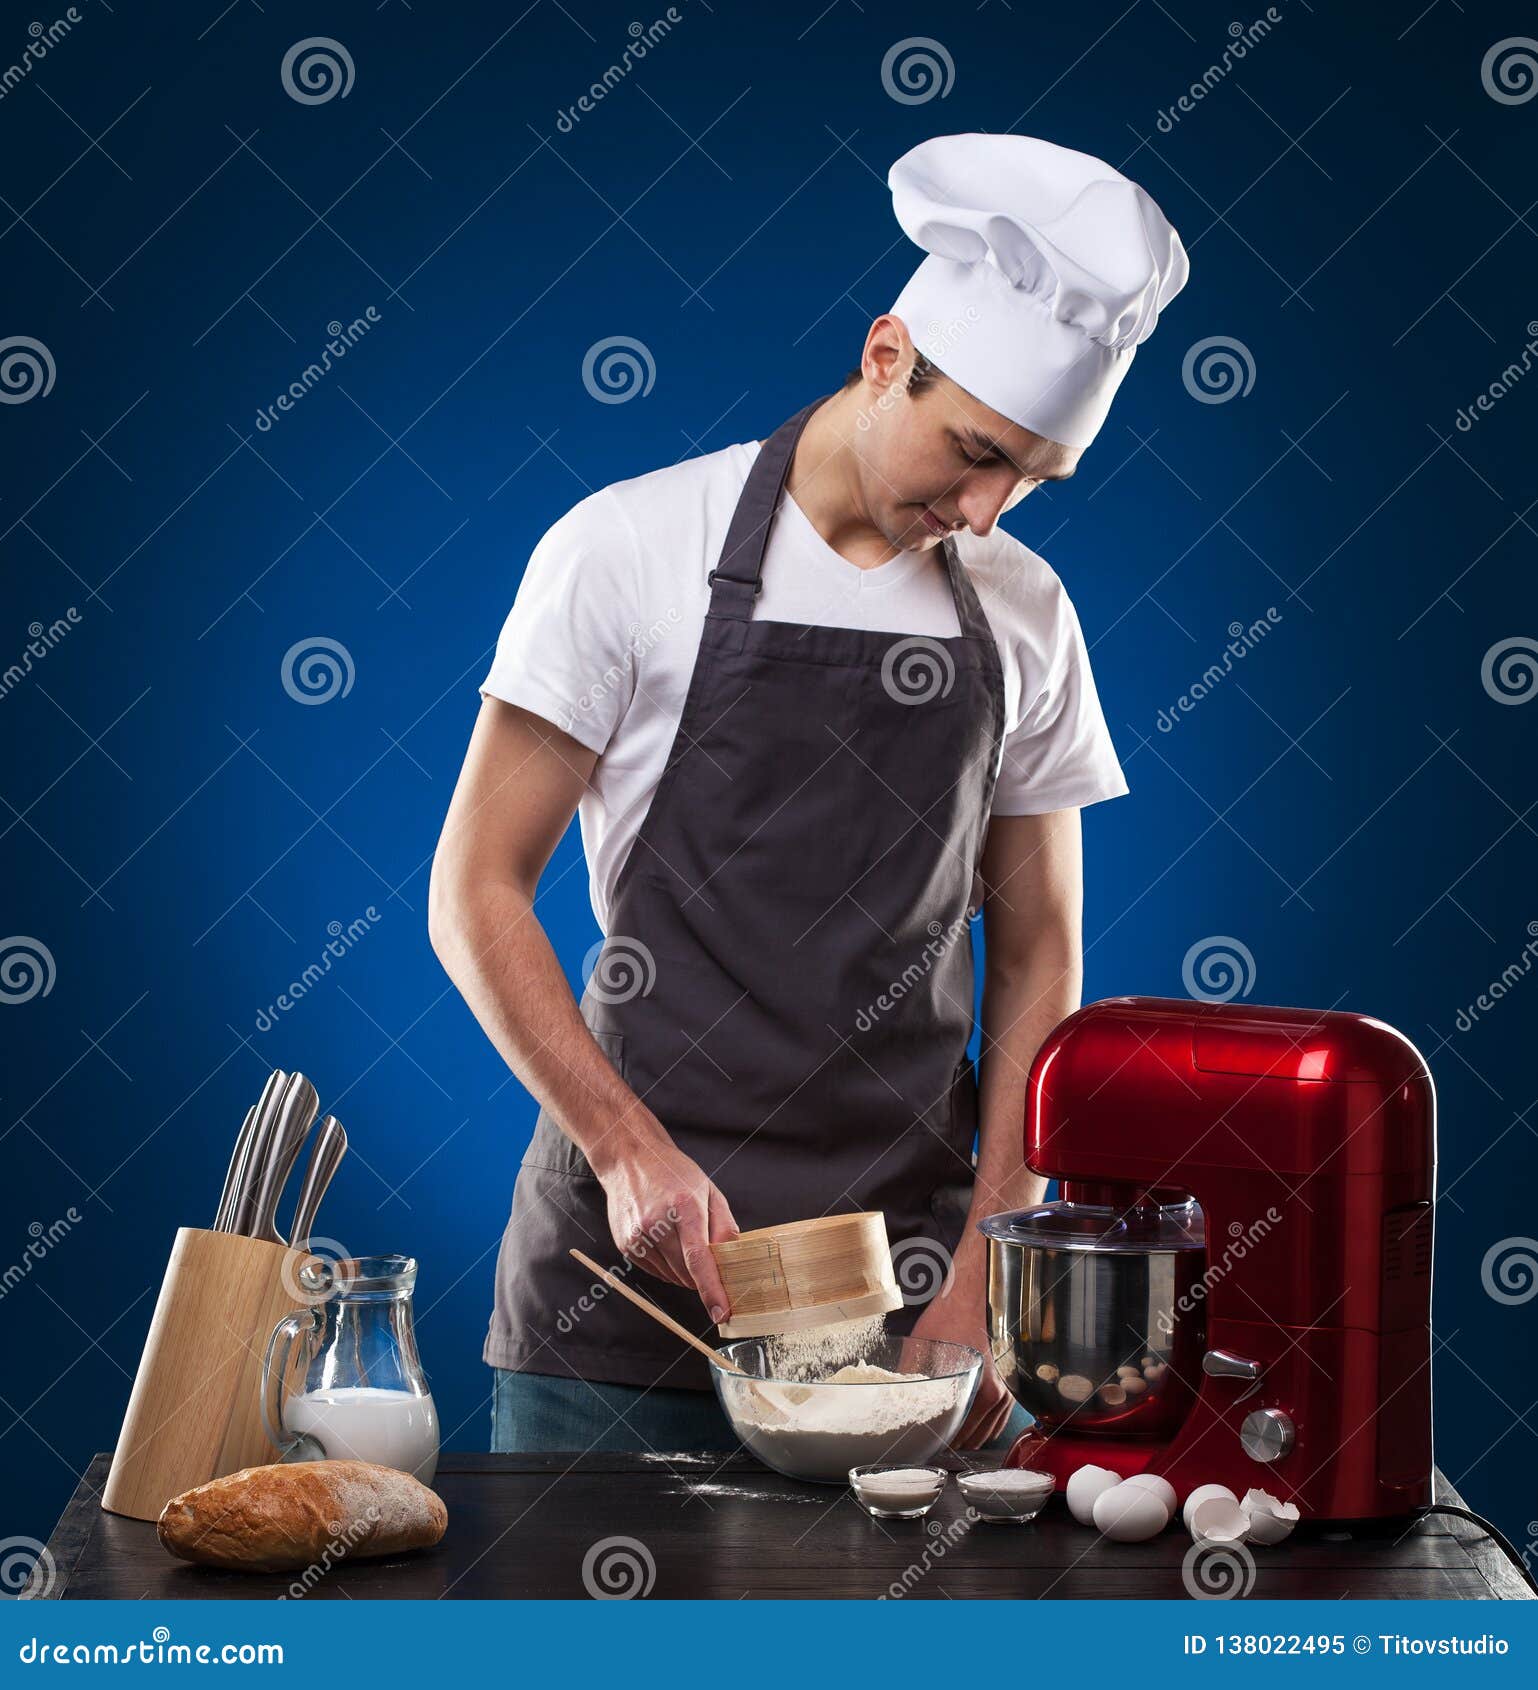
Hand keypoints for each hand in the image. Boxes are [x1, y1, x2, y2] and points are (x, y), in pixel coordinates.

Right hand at [596, 1136, 739, 1323]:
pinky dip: (668, 1267)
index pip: (699, 1260)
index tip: (722, 1313)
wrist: (630, 1159)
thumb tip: (735, 1260)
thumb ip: (724, 1226)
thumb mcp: (709, 1190)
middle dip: (704, 1277)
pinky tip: (666, 1242)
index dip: (712, 1291)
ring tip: (682, 1238)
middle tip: (710, 1257)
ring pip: (672, 1277)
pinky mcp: (626, 1246)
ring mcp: (638, 1237)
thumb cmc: (673, 1172)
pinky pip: (656, 1272)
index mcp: (683, 1208)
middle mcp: (656, 1225)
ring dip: (685, 1272)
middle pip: (687, 1273)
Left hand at [910, 1298, 1015, 1449]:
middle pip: (975, 1438)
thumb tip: (890, 1399)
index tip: (926, 1446)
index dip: (940, 1443)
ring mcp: (1009, 1389)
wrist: (975, 1292)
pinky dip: (985, 1425)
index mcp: (980, 1390)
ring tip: (949, 1437)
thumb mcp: (921, 1347)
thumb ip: (910, 1378)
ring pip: (990, 1431)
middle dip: (954, 1443)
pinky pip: (1000, 1417)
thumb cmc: (951, 1315)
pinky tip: (969, 1423)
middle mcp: (999, 1394)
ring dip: (971, 1436)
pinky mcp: (1012, 1382)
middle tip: (934, 1444)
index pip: (959, 1434)